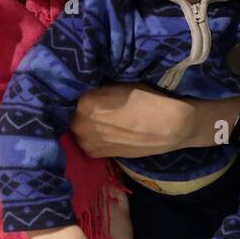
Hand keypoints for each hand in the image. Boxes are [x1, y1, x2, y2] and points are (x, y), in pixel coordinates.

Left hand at [71, 84, 237, 157]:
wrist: (169, 127)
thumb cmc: (148, 98)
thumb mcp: (118, 84)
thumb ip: (96, 88)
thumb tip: (84, 90)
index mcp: (83, 102)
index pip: (70, 92)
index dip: (78, 91)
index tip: (84, 88)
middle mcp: (79, 123)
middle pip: (71, 112)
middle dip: (79, 108)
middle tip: (94, 104)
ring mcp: (86, 141)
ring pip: (78, 127)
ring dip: (85, 123)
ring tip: (101, 119)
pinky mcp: (95, 154)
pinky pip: (87, 141)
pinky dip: (93, 136)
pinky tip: (106, 131)